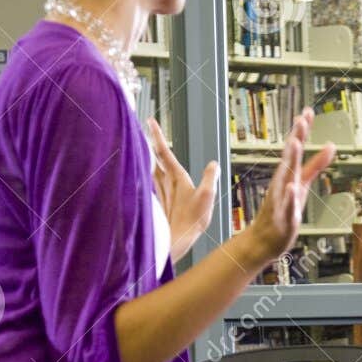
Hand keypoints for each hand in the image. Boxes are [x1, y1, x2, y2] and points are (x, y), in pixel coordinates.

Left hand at [147, 118, 218, 264]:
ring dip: (150, 157)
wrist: (176, 240)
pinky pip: (153, 181)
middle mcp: (164, 182)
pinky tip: (152, 175)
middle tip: (147, 130)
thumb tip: (214, 164)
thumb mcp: (207, 196)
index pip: (164, 151)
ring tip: (149, 148)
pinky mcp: (158, 201)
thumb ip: (210, 177)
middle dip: (151, 143)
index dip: (157, 135)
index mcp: (176, 177)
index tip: (150, 121)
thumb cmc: (190, 221)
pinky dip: (152, 172)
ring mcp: (159, 191)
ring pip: (152, 168)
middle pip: (155, 157)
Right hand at [242, 108, 336, 269]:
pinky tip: (292, 187)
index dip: (302, 131)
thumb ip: (316, 165)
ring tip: (294, 143)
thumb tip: (331, 146)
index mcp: (288, 174)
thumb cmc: (283, 210)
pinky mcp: (283, 218)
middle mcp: (282, 183)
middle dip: (295, 139)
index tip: (307, 111)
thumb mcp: (303, 184)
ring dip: (290, 161)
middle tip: (300, 120)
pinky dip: (289, 197)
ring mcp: (281, 199)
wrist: (264, 240)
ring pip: (285, 178)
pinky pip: (287, 206)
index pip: (295, 149)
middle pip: (289, 158)